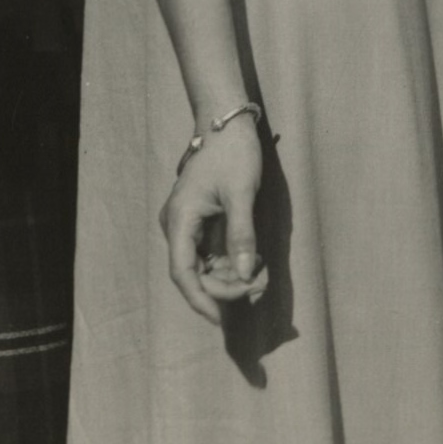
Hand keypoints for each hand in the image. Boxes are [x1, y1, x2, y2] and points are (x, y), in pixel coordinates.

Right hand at [160, 111, 268, 321]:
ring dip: (232, 277)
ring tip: (264, 278)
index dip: (199, 299)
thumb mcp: (241, 193)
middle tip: (260, 289)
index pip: (183, 272)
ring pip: (205, 266)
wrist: (227, 123)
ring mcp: (188, 225)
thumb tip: (246, 275)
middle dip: (226, 286)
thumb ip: (242, 235)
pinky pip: (213, 253)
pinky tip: (256, 262)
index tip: (219, 320)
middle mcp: (178, 226)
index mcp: (180, 220)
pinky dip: (233, 262)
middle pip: (195, 273)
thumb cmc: (233, 153)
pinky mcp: (202, 223)